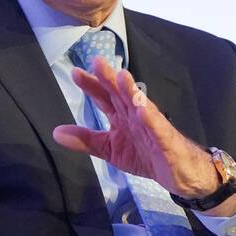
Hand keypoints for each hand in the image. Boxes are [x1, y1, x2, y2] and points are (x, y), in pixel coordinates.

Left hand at [52, 56, 235, 212]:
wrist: (180, 174)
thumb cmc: (147, 155)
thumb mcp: (110, 149)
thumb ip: (86, 140)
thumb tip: (56, 132)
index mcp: (121, 116)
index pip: (104, 97)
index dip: (91, 85)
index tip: (75, 72)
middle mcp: (136, 116)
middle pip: (121, 95)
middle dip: (109, 79)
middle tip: (97, 61)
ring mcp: (153, 126)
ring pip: (141, 106)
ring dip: (132, 91)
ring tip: (121, 76)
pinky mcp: (167, 141)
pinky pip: (159, 130)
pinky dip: (152, 120)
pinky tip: (143, 110)